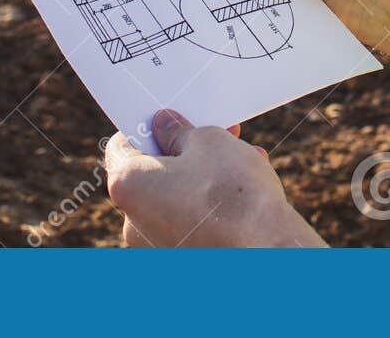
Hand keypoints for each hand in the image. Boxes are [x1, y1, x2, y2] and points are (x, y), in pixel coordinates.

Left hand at [104, 109, 323, 247]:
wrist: (268, 255)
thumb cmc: (233, 193)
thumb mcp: (209, 142)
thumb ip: (179, 131)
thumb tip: (164, 126)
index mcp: (126, 186)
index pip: (122, 146)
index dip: (149, 127)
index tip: (174, 120)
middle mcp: (131, 224)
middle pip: (152, 175)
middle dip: (186, 154)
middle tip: (220, 137)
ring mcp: (155, 251)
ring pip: (176, 202)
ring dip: (205, 180)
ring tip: (245, 165)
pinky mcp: (180, 268)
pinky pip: (190, 228)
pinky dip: (210, 211)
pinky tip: (245, 198)